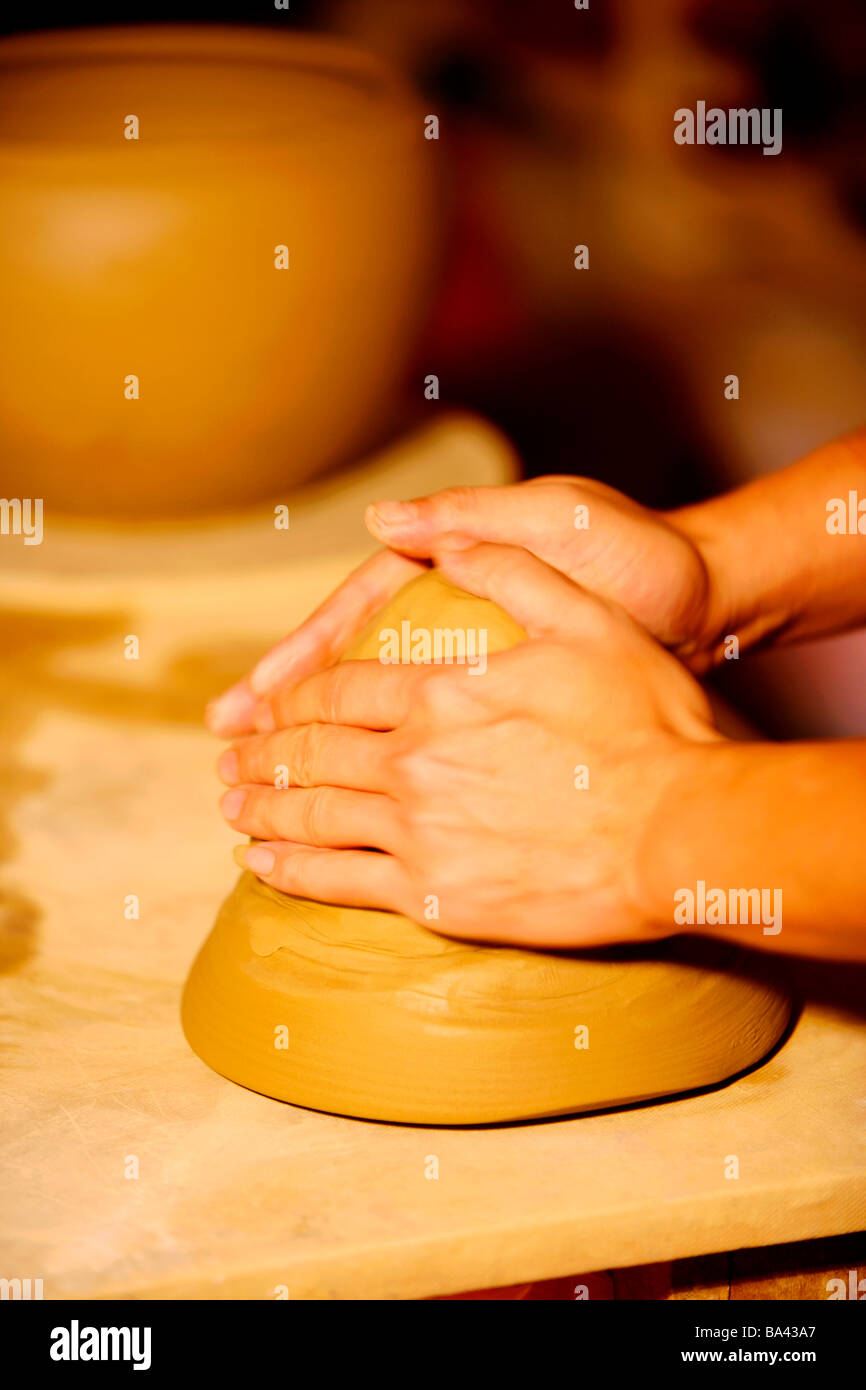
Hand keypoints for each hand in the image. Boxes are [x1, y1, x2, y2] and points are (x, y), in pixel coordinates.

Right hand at [205, 476, 716, 736]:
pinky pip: (432, 743)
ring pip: (381, 714)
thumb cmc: (638, 558)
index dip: (298, 658)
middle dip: (287, 711)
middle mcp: (452, 625)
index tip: (253, 700)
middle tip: (228, 752)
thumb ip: (476, 520)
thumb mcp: (560, 521)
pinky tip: (356, 807)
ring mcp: (476, 671)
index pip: (353, 618)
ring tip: (264, 785)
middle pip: (351, 671)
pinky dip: (389, 771)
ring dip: (322, 747)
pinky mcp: (507, 711)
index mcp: (449, 576)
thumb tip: (381, 520)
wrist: (710, 603)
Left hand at [216, 544, 721, 948]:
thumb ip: (511, 573)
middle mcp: (413, 764)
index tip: (261, 706)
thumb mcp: (588, 621)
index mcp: (440, 696)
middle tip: (227, 760)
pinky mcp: (435, 898)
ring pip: (311, 819)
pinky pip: (339, 884)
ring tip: (231, 807)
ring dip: (260, 810)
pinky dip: (289, 873)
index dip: (289, 696)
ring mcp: (418, 835)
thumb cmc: (646, 725)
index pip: (335, 691)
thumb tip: (447, 542)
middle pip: (309, 754)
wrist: (681, 833)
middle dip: (261, 753)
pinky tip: (261, 869)